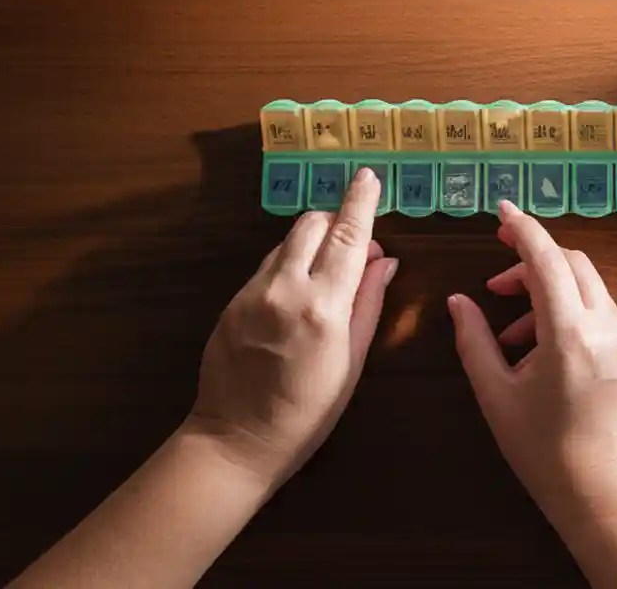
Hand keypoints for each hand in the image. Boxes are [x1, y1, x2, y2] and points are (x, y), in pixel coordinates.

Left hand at [188, 168, 397, 484]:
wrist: (236, 439)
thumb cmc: (309, 412)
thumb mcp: (352, 362)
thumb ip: (368, 304)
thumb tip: (384, 260)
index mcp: (323, 307)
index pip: (349, 236)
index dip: (360, 202)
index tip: (368, 176)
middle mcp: (284, 289)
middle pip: (312, 226)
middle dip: (336, 222)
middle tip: (357, 246)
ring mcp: (251, 293)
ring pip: (287, 243)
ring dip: (312, 244)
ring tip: (328, 276)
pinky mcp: (231, 302)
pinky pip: (266, 267)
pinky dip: (288, 266)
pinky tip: (297, 299)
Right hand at [448, 201, 616, 525]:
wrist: (602, 493)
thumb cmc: (541, 451)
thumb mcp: (495, 395)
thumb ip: (474, 341)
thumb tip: (459, 301)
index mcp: (570, 335)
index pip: (548, 260)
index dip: (523, 229)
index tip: (503, 211)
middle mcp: (606, 329)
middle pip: (573, 265)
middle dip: (533, 261)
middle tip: (497, 282)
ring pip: (588, 288)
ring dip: (549, 291)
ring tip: (512, 334)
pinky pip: (600, 314)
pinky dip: (569, 314)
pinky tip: (541, 350)